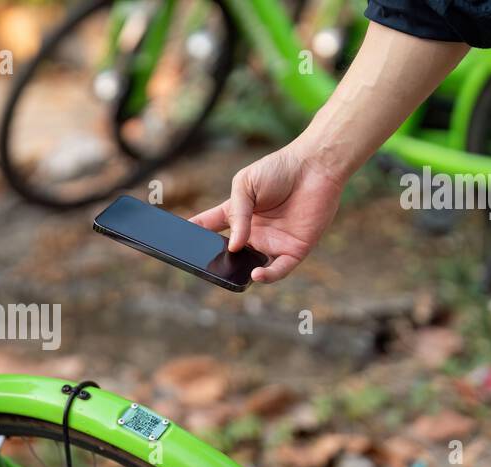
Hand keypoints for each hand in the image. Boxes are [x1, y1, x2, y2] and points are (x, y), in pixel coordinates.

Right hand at [190, 142, 344, 282]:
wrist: (315, 166)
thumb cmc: (279, 169)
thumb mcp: (245, 184)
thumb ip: (236, 214)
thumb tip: (232, 246)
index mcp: (238, 214)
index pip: (209, 227)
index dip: (194, 234)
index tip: (176, 243)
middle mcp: (253, 232)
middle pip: (228, 254)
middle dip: (214, 262)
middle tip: (202, 265)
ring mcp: (273, 243)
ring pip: (251, 267)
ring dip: (238, 273)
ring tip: (227, 272)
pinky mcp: (294, 250)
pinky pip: (278, 270)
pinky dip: (267, 276)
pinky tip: (256, 273)